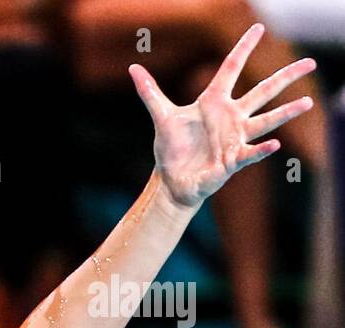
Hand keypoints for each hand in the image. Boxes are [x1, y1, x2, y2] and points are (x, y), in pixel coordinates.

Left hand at [130, 23, 316, 208]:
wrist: (171, 181)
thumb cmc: (172, 149)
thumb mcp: (161, 117)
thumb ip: (150, 92)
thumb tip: (134, 68)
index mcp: (214, 102)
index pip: (231, 68)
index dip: (244, 48)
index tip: (259, 28)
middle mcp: (230, 117)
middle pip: (263, 91)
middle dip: (286, 77)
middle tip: (311, 62)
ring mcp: (235, 138)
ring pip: (266, 120)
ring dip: (286, 112)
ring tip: (307, 102)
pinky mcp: (233, 160)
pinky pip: (251, 152)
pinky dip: (262, 149)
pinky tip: (275, 144)